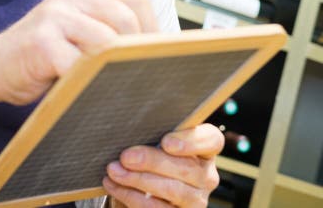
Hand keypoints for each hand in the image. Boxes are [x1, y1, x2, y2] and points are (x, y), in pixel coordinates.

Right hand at [0, 0, 159, 114]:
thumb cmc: (36, 58)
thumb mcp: (74, 35)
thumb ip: (105, 33)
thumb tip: (155, 54)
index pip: (134, 0)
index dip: (154, 28)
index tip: (160, 56)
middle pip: (125, 18)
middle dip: (140, 51)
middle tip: (145, 77)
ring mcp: (54, 17)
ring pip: (107, 41)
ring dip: (118, 68)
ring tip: (122, 87)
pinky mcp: (42, 43)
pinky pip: (81, 65)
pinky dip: (92, 83)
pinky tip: (94, 93)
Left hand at [103, 124, 223, 206]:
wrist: (143, 192)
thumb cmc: (149, 159)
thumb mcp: (154, 144)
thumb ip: (151, 135)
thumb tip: (128, 127)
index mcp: (203, 150)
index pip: (212, 140)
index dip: (192, 141)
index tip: (166, 142)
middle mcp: (205, 176)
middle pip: (186, 168)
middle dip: (152, 161)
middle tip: (126, 157)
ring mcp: (196, 199)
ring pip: (172, 190)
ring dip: (138, 180)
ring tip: (114, 171)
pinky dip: (131, 196)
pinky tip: (114, 186)